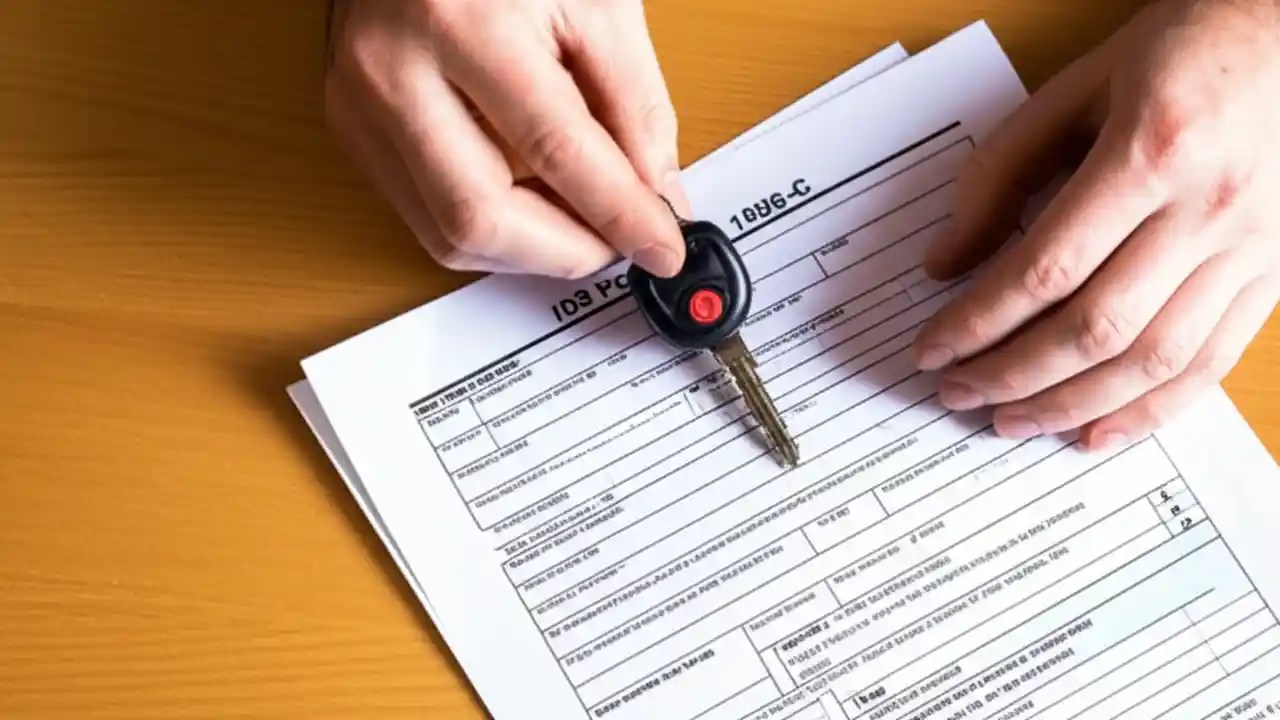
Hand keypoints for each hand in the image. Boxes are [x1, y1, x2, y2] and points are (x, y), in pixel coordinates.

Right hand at [324, 0, 687, 278]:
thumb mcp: (596, 0)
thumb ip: (634, 103)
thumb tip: (657, 198)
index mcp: (462, 21)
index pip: (555, 150)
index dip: (619, 214)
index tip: (662, 247)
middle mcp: (395, 70)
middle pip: (483, 216)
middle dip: (567, 252)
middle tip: (619, 244)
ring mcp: (361, 105)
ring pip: (448, 235)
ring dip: (529, 250)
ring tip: (579, 221)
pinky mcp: (350, 128)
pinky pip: (424, 218)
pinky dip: (490, 228)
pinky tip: (528, 201)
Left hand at [913, 0, 1279, 449]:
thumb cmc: (1184, 50)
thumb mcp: (1077, 89)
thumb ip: (1001, 174)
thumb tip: (945, 263)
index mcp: (1150, 152)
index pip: (1045, 270)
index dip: (977, 323)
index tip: (931, 349)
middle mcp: (1208, 210)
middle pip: (1095, 328)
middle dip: (1011, 375)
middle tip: (956, 394)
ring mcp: (1252, 249)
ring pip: (1153, 360)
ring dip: (1070, 405)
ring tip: (1009, 421)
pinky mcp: (1274, 275)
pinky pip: (1211, 364)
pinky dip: (1149, 410)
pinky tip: (1094, 432)